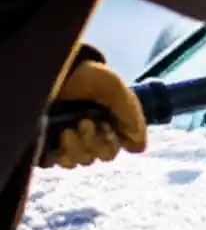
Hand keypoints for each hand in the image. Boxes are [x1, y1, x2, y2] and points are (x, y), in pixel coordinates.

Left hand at [41, 53, 146, 168]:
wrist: (49, 67)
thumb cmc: (84, 75)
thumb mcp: (114, 88)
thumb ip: (131, 116)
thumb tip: (138, 146)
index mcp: (108, 120)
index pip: (118, 147)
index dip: (114, 143)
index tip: (108, 128)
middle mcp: (89, 132)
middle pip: (100, 156)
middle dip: (95, 144)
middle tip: (84, 122)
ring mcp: (66, 139)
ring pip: (80, 160)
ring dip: (77, 149)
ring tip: (67, 131)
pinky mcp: (43, 144)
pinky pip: (54, 162)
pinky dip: (58, 156)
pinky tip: (57, 138)